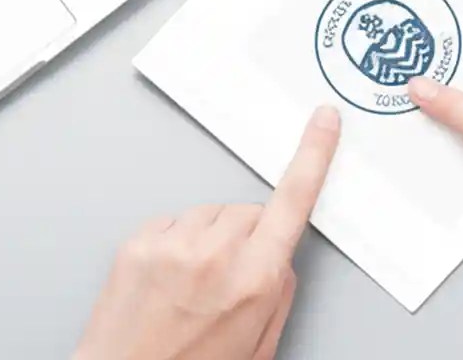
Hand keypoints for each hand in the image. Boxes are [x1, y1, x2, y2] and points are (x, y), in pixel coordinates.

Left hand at [73, 107, 341, 359]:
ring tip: (192, 288)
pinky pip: (172, 224)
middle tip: (229, 282)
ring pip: (209, 215)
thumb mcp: (259, 345)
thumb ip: (277, 293)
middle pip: (248, 212)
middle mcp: (214, 254)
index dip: (313, 156)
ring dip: (209, 240)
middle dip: (248, 237)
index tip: (323, 124)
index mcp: (254, 280)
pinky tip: (169, 282)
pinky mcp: (138, 243)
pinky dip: (176, 244)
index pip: (293, 202)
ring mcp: (172, 244)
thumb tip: (278, 258)